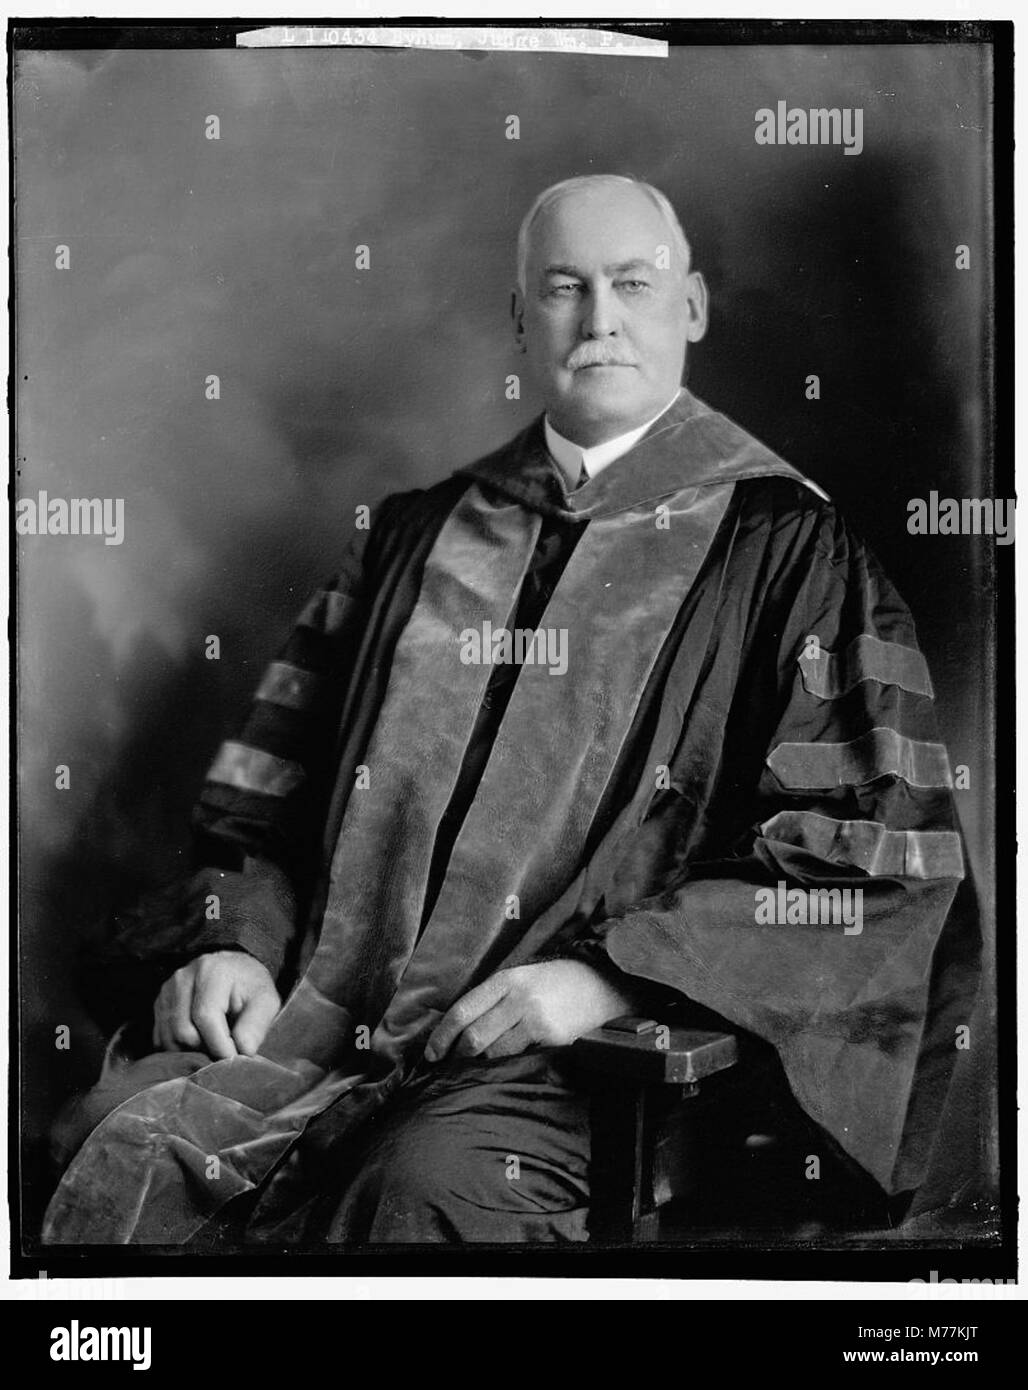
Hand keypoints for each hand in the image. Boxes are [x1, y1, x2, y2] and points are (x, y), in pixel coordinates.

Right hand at [152, 950, 280, 1059]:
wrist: (234, 971)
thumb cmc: (251, 988)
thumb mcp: (266, 1001)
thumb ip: (256, 1025)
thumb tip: (242, 1051)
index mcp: (212, 971)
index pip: (206, 1017)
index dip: (219, 1044)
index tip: (233, 1059)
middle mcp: (184, 977)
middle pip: (183, 1030)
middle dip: (205, 1049)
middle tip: (224, 1051)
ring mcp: (168, 990)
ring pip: (169, 1037)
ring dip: (191, 1050)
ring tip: (213, 1045)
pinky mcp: (159, 1004)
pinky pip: (161, 1037)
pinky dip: (178, 1047)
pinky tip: (198, 1042)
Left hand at [424, 960, 641, 1062]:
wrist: (605, 986)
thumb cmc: (560, 983)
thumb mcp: (526, 977)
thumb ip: (497, 997)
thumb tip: (463, 1028)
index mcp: (507, 980)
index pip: (463, 1010)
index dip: (442, 1035)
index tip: (432, 1053)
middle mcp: (518, 997)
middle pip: (473, 1035)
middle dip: (458, 1056)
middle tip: (451, 1067)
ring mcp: (535, 1018)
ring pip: (494, 1052)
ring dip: (482, 1065)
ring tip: (478, 1070)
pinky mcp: (552, 1038)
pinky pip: (519, 1059)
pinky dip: (508, 1067)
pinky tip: (507, 1069)